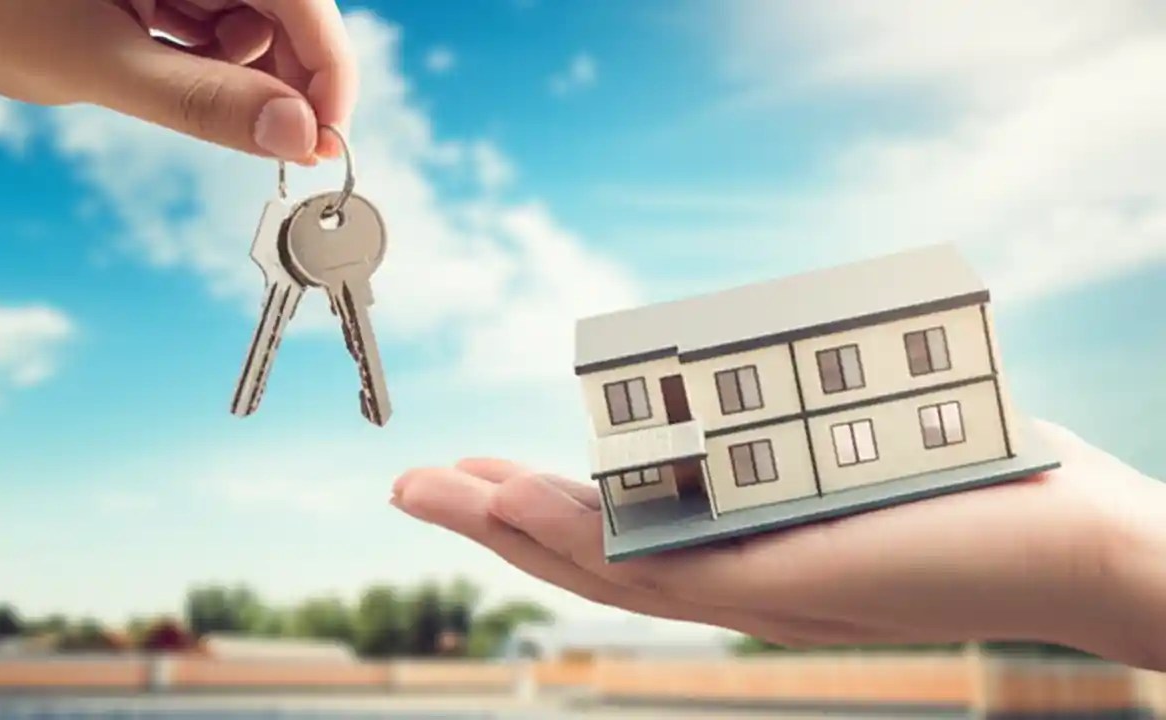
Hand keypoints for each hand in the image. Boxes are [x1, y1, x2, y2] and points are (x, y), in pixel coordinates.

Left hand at [0, 0, 354, 162]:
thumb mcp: (101, 63)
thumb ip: (204, 102)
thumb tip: (297, 138)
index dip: (329, 68)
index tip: (327, 139)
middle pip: (286, 9)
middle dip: (286, 75)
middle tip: (275, 138)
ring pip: (255, 19)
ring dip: (241, 68)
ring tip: (174, 81)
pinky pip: (217, 20)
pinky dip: (209, 58)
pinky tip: (165, 65)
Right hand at [392, 420, 1165, 669]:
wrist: (1081, 548)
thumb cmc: (983, 490)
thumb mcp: (857, 445)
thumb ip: (787, 426)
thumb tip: (748, 373)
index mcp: (744, 547)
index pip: (620, 531)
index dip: (541, 505)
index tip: (484, 468)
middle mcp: (733, 579)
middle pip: (588, 554)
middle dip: (493, 523)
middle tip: (413, 488)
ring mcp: (749, 589)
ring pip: (600, 567)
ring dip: (505, 528)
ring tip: (429, 493)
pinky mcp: (778, 587)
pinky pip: (657, 568)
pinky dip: (573, 533)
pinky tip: (513, 503)